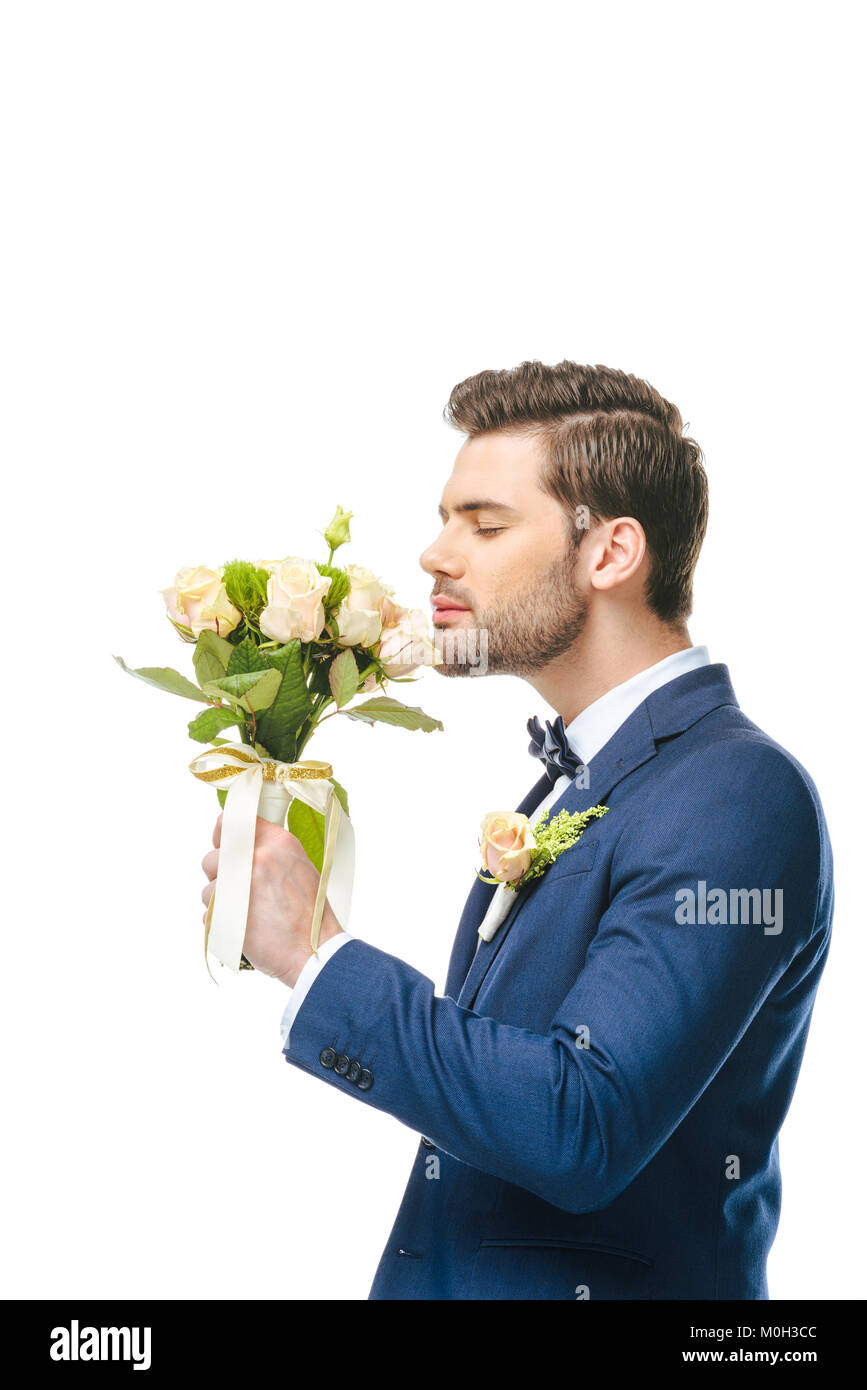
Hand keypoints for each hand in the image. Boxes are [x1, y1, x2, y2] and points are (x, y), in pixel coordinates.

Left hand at [201, 812, 342, 986]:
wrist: (317, 952)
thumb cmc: (313, 915)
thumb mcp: (300, 868)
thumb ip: (271, 853)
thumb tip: (243, 848)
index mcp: (278, 842)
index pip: (232, 822)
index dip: (224, 837)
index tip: (227, 847)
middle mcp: (257, 857)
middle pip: (213, 857)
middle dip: (220, 875)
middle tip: (239, 890)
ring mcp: (239, 884)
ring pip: (208, 889)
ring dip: (220, 902)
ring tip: (246, 915)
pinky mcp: (227, 912)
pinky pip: (208, 914)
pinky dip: (219, 923)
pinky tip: (242, 928)